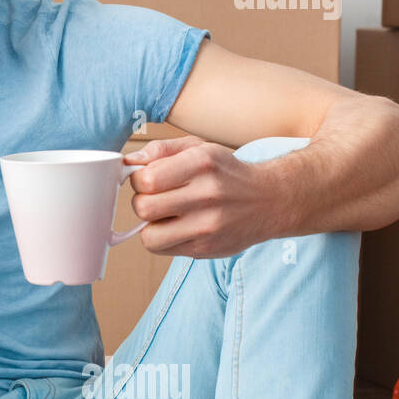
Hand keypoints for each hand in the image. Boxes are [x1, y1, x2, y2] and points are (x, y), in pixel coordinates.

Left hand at [123, 135, 273, 258]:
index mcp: (201, 163)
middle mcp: (207, 194)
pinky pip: (162, 250)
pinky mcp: (206, 249)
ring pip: (149, 236)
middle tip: (156, 198)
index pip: (146, 179)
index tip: (150, 180)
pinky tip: (176, 227)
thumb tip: (128, 162)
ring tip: (165, 216)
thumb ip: (160, 150)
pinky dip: (162, 239)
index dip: (139, 180)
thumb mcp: (198, 148)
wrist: (270, 201)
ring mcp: (208, 226)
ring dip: (149, 226)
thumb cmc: (225, 173)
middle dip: (142, 202)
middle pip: (143, 208)